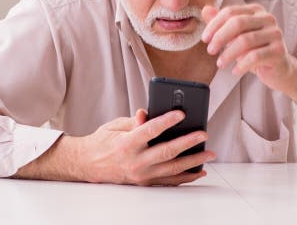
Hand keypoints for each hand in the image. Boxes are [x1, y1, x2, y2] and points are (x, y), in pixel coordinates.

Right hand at [76, 108, 214, 185]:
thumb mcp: (115, 126)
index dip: (167, 121)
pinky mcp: (145, 182)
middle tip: (203, 134)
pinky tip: (198, 171)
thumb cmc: (102, 142)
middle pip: (167, 151)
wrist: (88, 165)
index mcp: (127, 144)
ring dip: (193, 161)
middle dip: (188, 142)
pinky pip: (169, 181)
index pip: (150, 130)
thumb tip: (148, 114)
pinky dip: (186, 177)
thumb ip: (134, 121)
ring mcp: (141, 175)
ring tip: (208, 153)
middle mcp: (135, 161)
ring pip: (172, 169)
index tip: (181, 113)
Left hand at [202, 4, 293, 90]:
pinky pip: (255, 57)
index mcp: (256, 10)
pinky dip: (242, 65)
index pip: (231, 12)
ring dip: (229, 53)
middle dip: (220, 37)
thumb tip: (205, 9)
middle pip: (238, 22)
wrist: (279, 69)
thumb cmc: (255, 50)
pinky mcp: (279, 51)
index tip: (205, 38)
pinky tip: (235, 71)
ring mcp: (275, 34)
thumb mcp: (236, 37)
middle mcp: (268, 18)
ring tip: (220, 63)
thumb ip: (222, 23)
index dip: (214, 24)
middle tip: (210, 50)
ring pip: (246, 40)